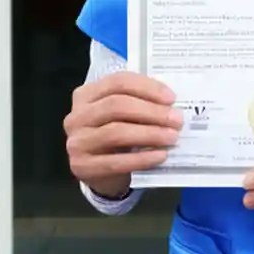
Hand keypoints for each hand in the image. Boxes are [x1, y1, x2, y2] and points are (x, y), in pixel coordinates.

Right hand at [63, 71, 183, 198]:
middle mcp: (77, 116)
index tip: (171, 98)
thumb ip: (138, 103)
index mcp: (86, 94)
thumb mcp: (120, 115)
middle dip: (151, 112)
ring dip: (149, 134)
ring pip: (116, 132)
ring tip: (172, 137)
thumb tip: (170, 105)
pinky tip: (160, 155)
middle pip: (116, 105)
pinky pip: (116, 161)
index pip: (118, 82)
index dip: (147, 88)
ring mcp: (77, 142)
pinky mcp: (82, 167)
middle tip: (176, 120)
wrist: (96, 171)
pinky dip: (142, 158)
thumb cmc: (114, 136)